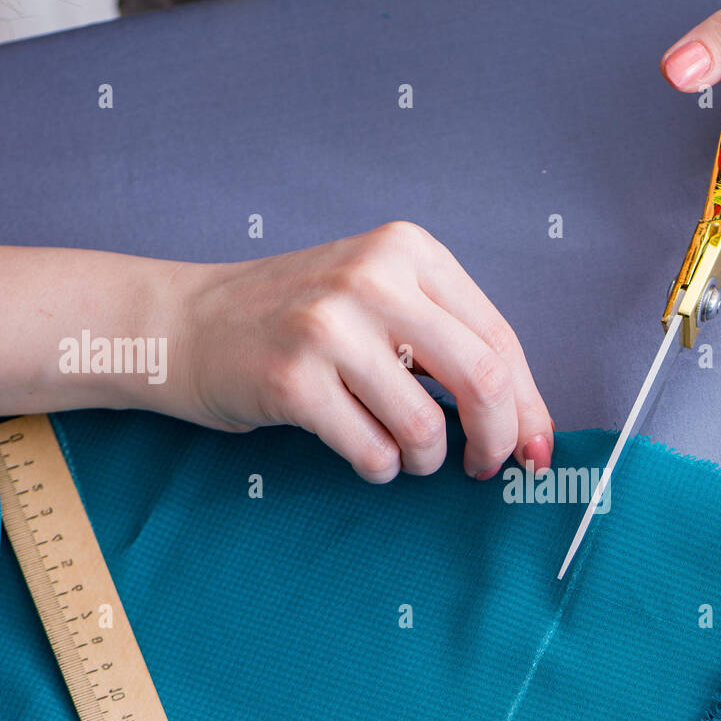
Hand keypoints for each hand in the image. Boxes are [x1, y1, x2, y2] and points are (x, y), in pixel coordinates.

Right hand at [174, 221, 553, 481]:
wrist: (186, 323)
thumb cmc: (299, 324)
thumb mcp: (379, 300)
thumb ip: (448, 343)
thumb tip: (529, 426)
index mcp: (410, 251)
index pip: (500, 339)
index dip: (529, 406)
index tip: (535, 451)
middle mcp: (374, 278)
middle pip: (481, 379)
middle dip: (497, 440)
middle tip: (483, 468)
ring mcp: (329, 325)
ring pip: (426, 426)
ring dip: (425, 461)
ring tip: (404, 456)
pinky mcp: (292, 378)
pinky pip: (374, 451)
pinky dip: (381, 469)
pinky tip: (364, 454)